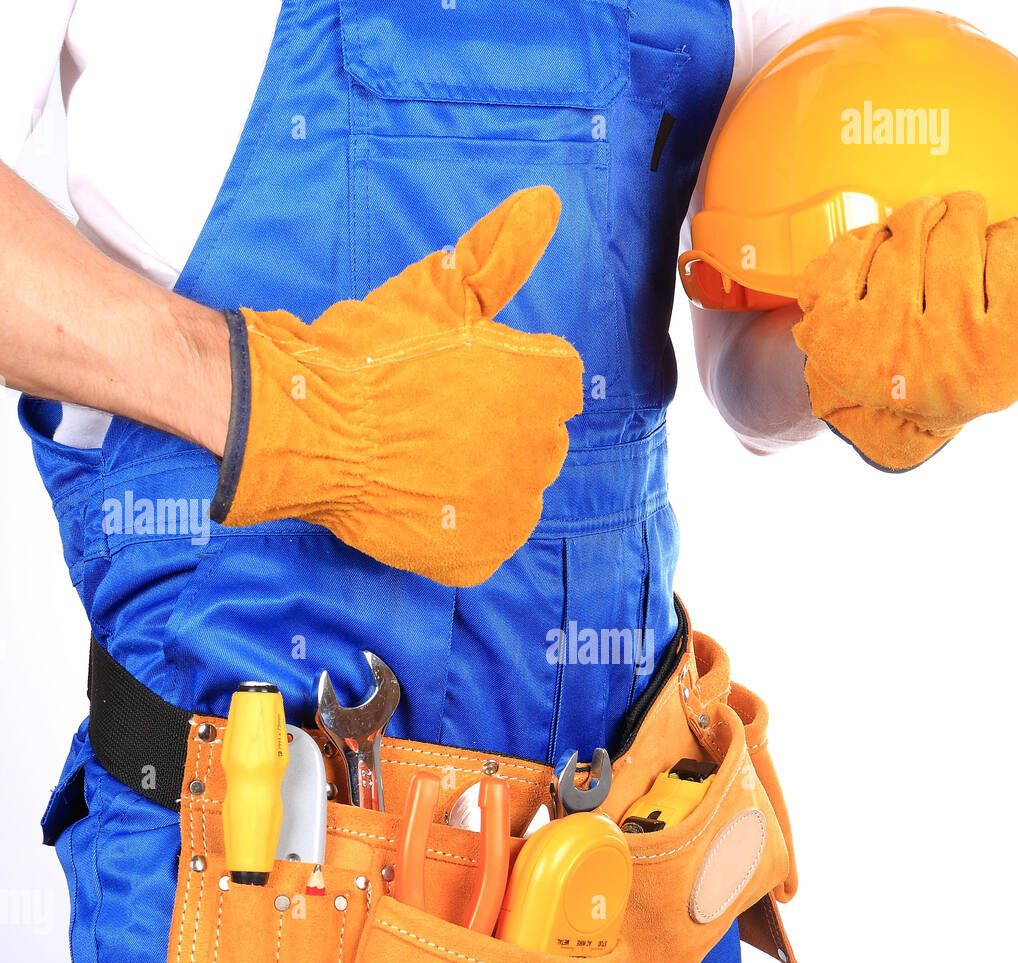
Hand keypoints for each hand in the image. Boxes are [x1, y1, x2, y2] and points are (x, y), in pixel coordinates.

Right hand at [211, 186, 583, 585]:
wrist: (307, 423)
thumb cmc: (371, 356)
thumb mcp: (439, 291)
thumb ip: (500, 252)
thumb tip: (545, 202)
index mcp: (545, 384)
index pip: (556, 382)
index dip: (506, 375)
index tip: (459, 378)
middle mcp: (542, 448)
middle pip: (539, 437)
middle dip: (499, 425)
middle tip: (436, 416)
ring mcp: (512, 508)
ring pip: (516, 489)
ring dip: (483, 475)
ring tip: (427, 456)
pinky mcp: (481, 553)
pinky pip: (490, 537)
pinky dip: (463, 524)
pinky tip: (427, 497)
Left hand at [792, 192, 1017, 470]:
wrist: (880, 407)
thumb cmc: (967, 361)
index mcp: (1007, 359)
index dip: (1007, 240)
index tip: (998, 259)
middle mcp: (946, 359)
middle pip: (962, 226)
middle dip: (960, 219)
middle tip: (953, 240)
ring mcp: (882, 346)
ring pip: (909, 227)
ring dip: (914, 221)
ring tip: (915, 248)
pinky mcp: (830, 332)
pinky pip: (855, 244)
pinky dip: (862, 242)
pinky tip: (870, 268)